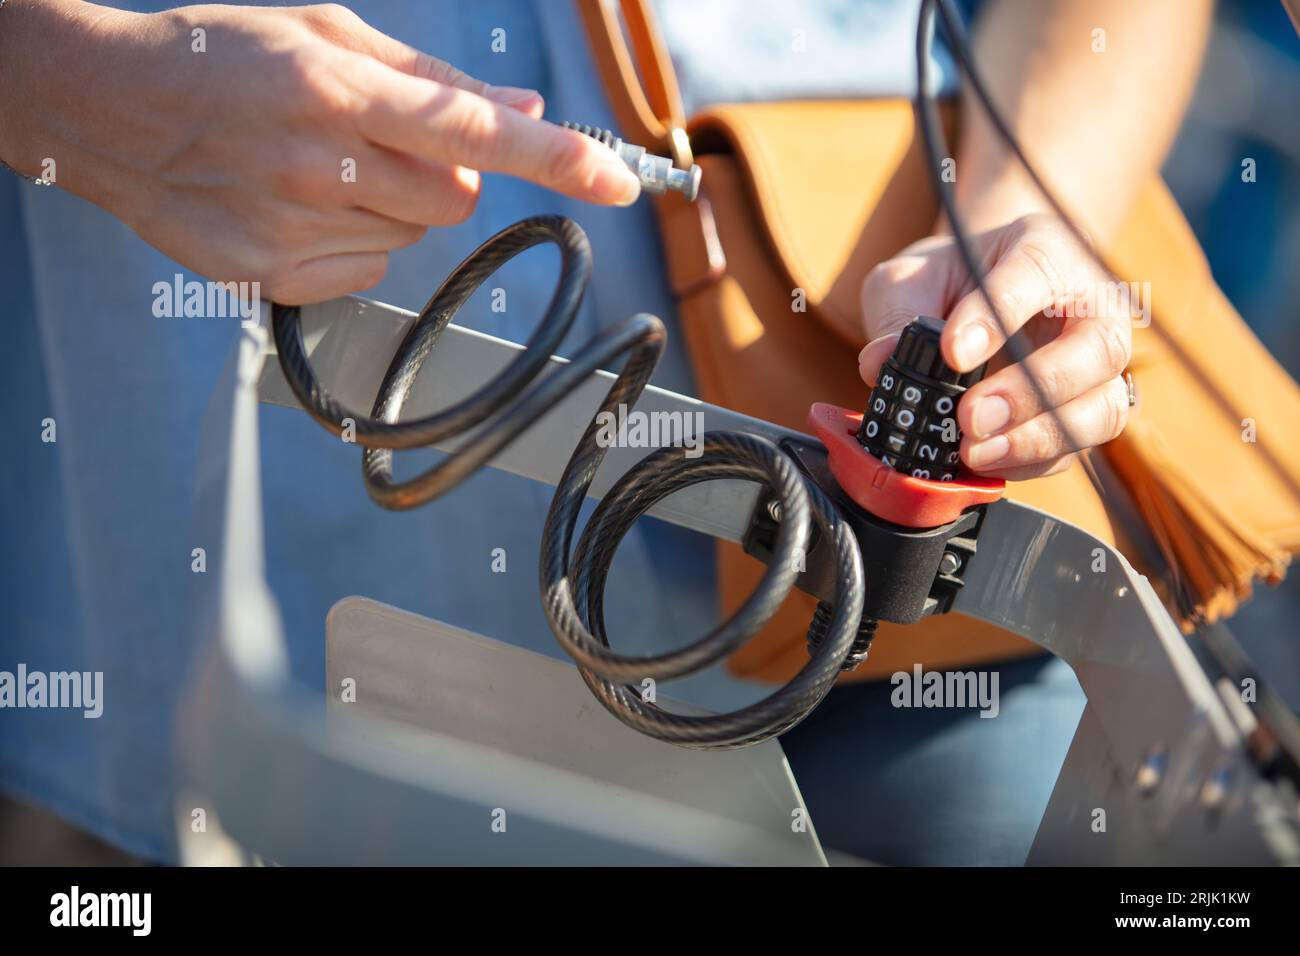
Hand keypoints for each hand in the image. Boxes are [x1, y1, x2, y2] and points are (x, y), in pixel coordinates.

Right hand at [0, 1, 642, 302]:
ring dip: (392, 206)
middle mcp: (321, 168)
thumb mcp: (323, 34)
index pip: (474, 134)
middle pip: (455, 199)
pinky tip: (300, 206)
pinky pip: (368, 272)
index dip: (554, 159)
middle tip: (378, 142)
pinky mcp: (274, 277)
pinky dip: (354, 243)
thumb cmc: (216, 57)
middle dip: (443, 174)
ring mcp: (294, 230)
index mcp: (338, 94)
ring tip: (322, 168)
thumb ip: (431, 79)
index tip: (613, 180)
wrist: (103, 110)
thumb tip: (520, 111)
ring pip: (413, 237)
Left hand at [858, 214, 1133, 480]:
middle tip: (970, 415)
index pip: (1038, 271)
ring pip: (1101, 410)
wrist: (978, 291)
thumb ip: (896, 311)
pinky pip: (1073, 449)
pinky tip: (981, 462)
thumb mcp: (912, 276)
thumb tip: (881, 363)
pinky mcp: (1082, 416)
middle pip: (1097, 350)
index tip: (952, 353)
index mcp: (1048, 251)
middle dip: (1032, 392)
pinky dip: (1027, 463)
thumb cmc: (949, 278)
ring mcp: (1096, 368)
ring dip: (1036, 439)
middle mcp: (1092, 308)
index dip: (997, 314)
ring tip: (973, 451)